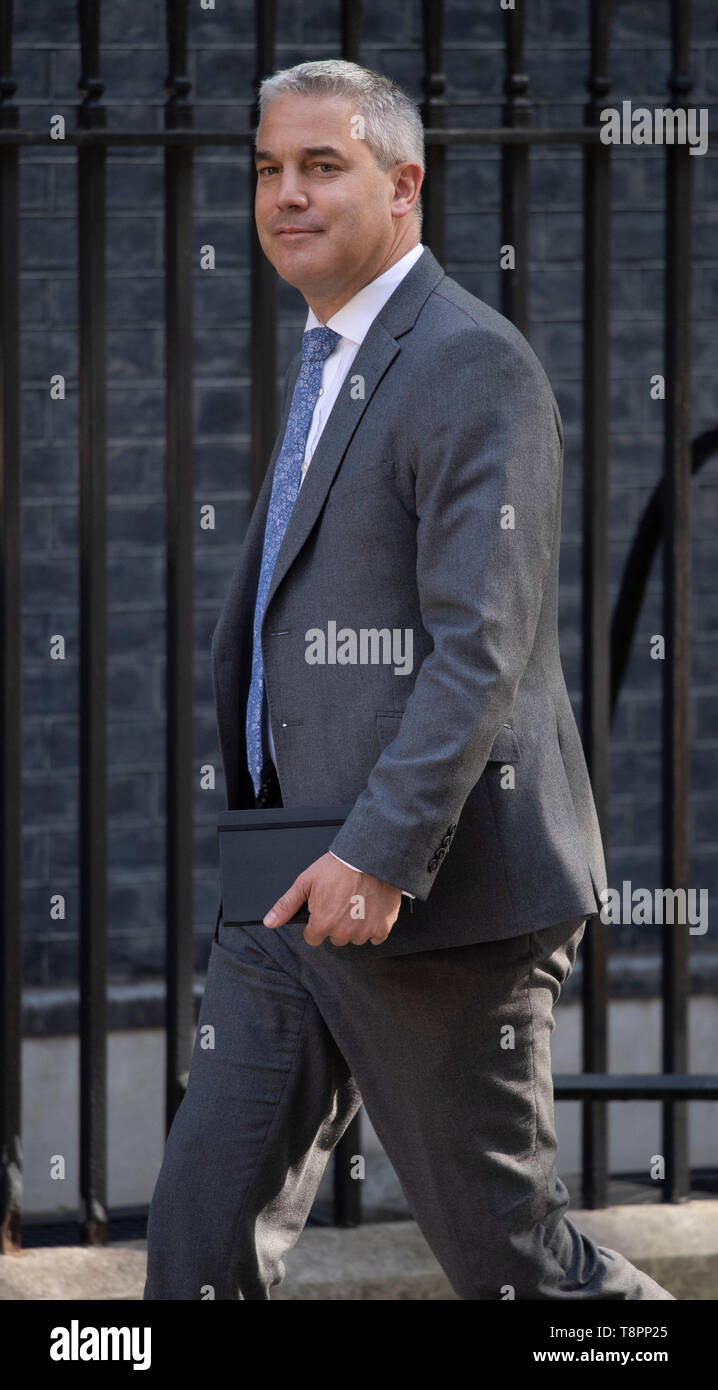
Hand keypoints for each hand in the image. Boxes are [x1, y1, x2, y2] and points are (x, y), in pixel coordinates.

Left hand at [263, 852, 401, 946]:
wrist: (369, 857)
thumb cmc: (337, 867)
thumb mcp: (306, 882)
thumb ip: (287, 905)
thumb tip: (270, 922)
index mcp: (322, 923)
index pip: (313, 937)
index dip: (316, 923)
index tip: (324, 909)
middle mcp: (342, 932)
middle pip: (335, 938)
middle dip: (337, 924)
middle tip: (342, 902)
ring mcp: (364, 931)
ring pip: (355, 938)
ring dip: (356, 925)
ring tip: (358, 902)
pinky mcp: (382, 927)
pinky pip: (376, 937)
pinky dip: (374, 925)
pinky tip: (371, 908)